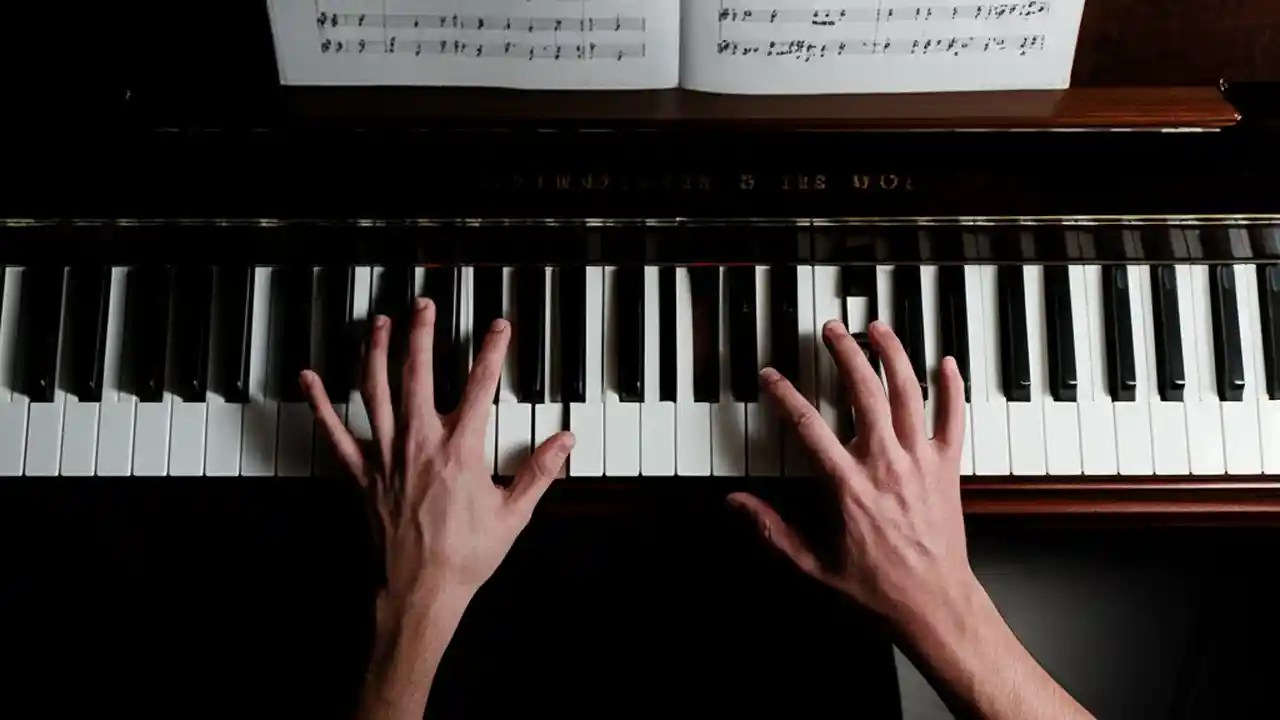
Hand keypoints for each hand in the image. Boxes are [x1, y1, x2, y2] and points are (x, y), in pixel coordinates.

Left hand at [301, 299, 575, 607]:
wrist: (418, 591)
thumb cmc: (465, 557)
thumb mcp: (513, 515)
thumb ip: (538, 472)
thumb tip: (565, 441)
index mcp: (460, 450)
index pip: (481, 386)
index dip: (492, 351)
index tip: (499, 327)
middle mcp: (419, 443)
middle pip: (417, 373)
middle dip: (421, 334)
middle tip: (424, 306)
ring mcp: (385, 456)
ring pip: (375, 390)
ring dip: (375, 351)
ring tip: (379, 323)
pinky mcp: (360, 474)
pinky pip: (334, 433)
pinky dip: (320, 404)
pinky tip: (309, 378)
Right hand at [729, 319, 974, 631]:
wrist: (934, 605)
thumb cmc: (876, 588)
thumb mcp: (814, 565)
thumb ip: (772, 530)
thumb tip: (736, 503)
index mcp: (849, 486)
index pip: (809, 427)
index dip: (785, 395)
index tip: (771, 376)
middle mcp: (886, 464)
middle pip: (866, 392)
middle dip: (846, 353)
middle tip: (831, 329)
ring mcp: (921, 462)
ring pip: (909, 393)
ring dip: (893, 355)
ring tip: (878, 327)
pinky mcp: (947, 468)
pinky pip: (954, 419)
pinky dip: (953, 387)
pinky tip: (946, 362)